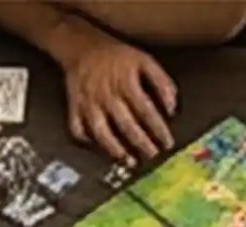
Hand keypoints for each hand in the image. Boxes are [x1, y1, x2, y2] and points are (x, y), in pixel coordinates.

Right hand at [55, 30, 176, 165]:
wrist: (82, 46)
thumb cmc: (117, 56)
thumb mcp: (145, 60)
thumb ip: (162, 82)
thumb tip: (171, 108)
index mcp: (125, 82)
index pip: (146, 111)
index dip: (159, 129)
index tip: (168, 142)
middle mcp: (107, 94)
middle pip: (126, 125)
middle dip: (142, 143)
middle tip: (153, 155)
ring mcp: (88, 102)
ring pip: (101, 131)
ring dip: (115, 149)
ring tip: (128, 161)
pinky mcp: (74, 106)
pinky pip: (77, 127)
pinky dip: (86, 140)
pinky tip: (98, 148)